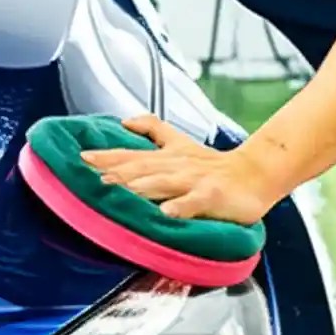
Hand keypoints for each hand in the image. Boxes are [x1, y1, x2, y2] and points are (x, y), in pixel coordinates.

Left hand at [80, 114, 284, 223]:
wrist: (254, 173)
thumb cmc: (212, 164)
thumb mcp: (179, 142)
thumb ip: (153, 130)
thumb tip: (124, 121)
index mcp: (166, 157)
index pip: (130, 155)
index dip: (106, 156)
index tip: (81, 157)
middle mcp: (176, 166)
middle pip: (141, 167)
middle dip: (115, 170)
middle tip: (89, 173)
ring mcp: (194, 181)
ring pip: (162, 182)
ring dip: (138, 185)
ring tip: (115, 189)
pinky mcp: (213, 196)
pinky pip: (194, 202)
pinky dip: (181, 207)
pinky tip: (167, 214)